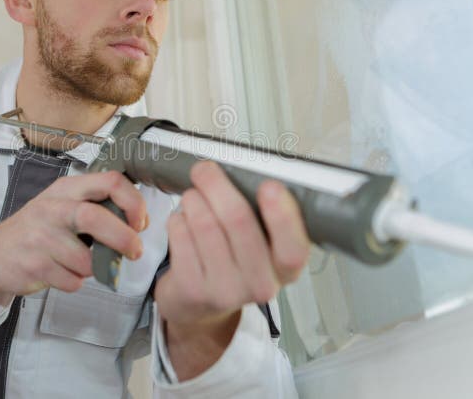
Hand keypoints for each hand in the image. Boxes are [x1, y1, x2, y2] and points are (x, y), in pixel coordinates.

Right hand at [0, 171, 147, 302]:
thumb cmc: (36, 229)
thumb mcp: (63, 204)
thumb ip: (97, 206)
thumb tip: (138, 220)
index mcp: (67, 189)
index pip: (111, 181)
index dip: (134, 203)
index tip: (140, 222)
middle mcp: (53, 209)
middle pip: (96, 217)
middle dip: (123, 238)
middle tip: (134, 251)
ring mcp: (40, 237)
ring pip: (86, 259)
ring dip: (93, 268)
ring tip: (80, 263)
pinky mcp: (34, 265)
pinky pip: (72, 281)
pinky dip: (75, 282)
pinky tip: (62, 273)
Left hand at [153, 161, 309, 376]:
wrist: (200, 302)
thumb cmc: (235, 258)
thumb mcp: (261, 243)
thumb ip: (262, 213)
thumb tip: (243, 169)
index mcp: (286, 268)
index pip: (293, 247)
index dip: (282, 215)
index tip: (269, 186)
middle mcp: (261, 284)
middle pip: (238, 220)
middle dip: (217, 184)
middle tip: (205, 169)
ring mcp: (226, 291)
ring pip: (204, 222)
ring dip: (194, 199)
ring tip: (193, 197)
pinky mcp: (193, 289)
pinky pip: (181, 234)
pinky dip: (178, 217)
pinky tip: (184, 221)